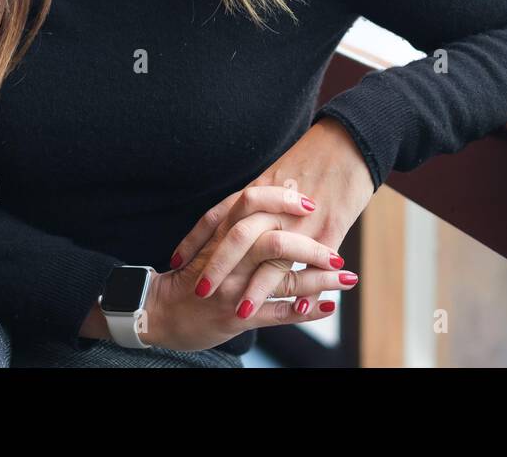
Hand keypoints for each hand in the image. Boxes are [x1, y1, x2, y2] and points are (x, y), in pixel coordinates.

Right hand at [141, 185, 356, 350]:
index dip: (283, 201)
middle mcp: (228, 259)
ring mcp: (234, 288)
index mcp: (221, 234)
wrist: (159, 312)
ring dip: (319, 278)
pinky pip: (279, 312)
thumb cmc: (191, 273)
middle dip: (310, 245)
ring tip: (348, 277)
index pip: (252, 204)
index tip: (310, 203)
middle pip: (273, 242)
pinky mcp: (239, 316)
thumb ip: (242, 219)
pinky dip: (307, 309)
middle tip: (336, 249)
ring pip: (282, 278)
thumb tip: (283, 189)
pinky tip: (330, 305)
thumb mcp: (212, 239)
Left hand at [168, 117, 374, 322]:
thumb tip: (238, 215)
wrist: (350, 143)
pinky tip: (298, 309)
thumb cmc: (317, 156)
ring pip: (272, 258)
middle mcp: (276, 206)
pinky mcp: (330, 230)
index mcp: (259, 189)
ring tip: (240, 312)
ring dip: (256, 289)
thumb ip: (258, 197)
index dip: (196, 239)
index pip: (218, 215)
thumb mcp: (280, 173)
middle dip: (218, 268)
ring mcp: (303, 220)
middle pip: (238, 238)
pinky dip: (306, 289)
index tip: (177, 260)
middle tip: (200, 292)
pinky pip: (313, 265)